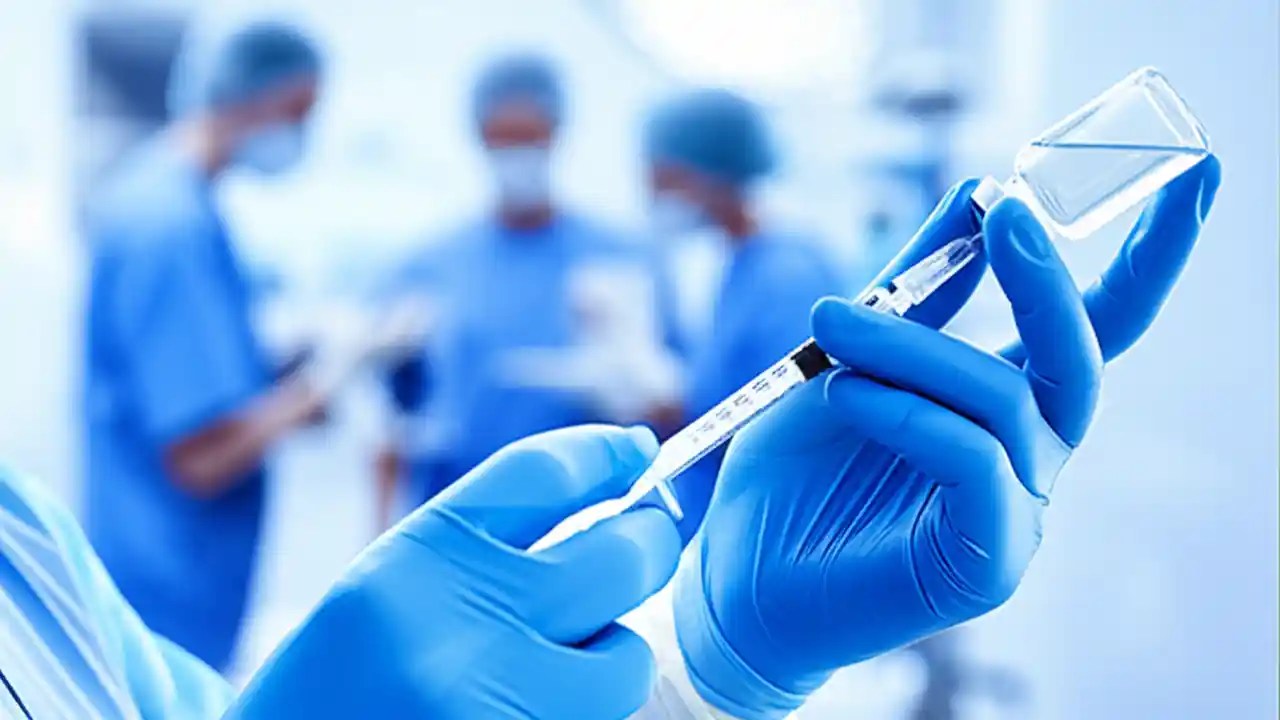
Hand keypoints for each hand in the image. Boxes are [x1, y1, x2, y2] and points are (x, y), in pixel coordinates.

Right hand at [229, 425, 680, 718]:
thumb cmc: (337, 683)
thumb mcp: (389, 588)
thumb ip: (485, 543)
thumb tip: (622, 478)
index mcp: (416, 561)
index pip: (543, 475)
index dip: (604, 454)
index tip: (636, 450)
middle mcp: (458, 626)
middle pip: (620, 556)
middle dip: (648, 543)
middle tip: (641, 544)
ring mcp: (494, 706)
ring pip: (627, 657)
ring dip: (612, 653)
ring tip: (559, 664)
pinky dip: (581, 709)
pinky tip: (527, 707)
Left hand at [674, 158, 1220, 718]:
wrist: (735, 565)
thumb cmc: (793, 465)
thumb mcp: (849, 353)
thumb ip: (915, 286)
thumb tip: (976, 191)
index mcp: (1006, 400)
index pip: (1096, 325)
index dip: (1148, 255)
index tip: (1199, 169)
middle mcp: (1028, 454)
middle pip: (1080, 360)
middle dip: (1048, 280)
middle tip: (1001, 212)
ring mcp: (1015, 511)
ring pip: (1004, 400)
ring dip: (912, 346)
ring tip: (830, 322)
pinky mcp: (988, 562)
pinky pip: (972, 460)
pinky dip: (905, 413)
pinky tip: (842, 398)